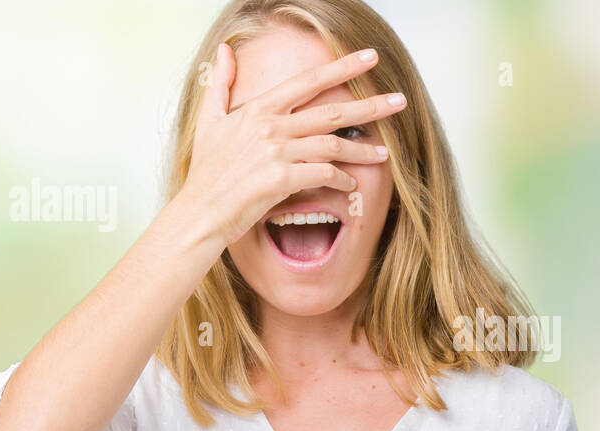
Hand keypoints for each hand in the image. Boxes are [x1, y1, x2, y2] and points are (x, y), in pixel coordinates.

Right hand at [179, 44, 407, 246]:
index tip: (370, 58)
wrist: (200, 212)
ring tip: (385, 153)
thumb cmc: (207, 171)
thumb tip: (227, 51)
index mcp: (259, 108)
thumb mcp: (208, 120)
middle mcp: (271, 126)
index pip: (308, 81)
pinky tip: (350, 183)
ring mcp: (277, 152)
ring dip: (363, 149)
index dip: (343, 67)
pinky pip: (324, 174)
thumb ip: (220, 84)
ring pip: (333, 144)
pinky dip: (341, 178)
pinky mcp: (281, 180)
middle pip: (331, 111)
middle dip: (370, 105)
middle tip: (399, 101)